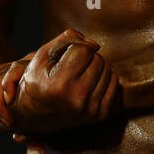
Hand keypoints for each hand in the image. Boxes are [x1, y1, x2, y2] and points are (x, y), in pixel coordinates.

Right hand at [0, 29, 119, 138]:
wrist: (38, 111)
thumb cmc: (41, 78)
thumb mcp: (43, 56)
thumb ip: (67, 39)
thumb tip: (95, 45)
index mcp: (59, 85)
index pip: (83, 50)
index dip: (74, 48)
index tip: (65, 56)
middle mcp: (76, 99)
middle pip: (98, 60)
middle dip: (88, 57)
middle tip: (75, 65)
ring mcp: (89, 109)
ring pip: (108, 70)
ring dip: (97, 67)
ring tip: (81, 74)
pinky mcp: (100, 114)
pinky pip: (115, 83)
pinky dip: (105, 78)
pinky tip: (91, 82)